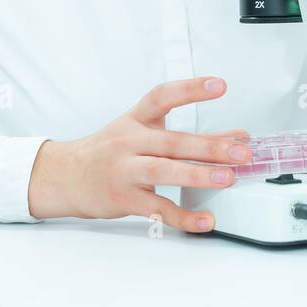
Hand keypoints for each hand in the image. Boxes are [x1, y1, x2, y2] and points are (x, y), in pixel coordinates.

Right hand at [27, 76, 249, 231]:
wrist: (64, 176)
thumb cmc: (108, 152)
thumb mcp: (142, 134)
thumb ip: (189, 136)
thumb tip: (236, 138)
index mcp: (135, 120)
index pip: (162, 97)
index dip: (191, 89)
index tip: (219, 85)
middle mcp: (128, 143)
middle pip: (172, 142)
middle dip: (209, 146)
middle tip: (241, 151)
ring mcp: (125, 172)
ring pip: (164, 172)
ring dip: (198, 175)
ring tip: (228, 178)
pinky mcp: (124, 200)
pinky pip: (157, 210)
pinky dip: (183, 217)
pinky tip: (205, 220)